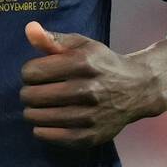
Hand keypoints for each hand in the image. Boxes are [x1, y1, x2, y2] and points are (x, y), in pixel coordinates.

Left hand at [19, 22, 152, 147]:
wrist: (138, 89)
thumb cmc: (102, 63)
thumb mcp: (82, 45)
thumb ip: (53, 39)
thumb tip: (29, 29)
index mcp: (82, 64)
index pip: (32, 72)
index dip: (28, 72)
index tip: (36, 73)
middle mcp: (86, 90)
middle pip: (32, 96)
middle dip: (28, 92)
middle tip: (36, 91)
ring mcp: (89, 116)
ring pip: (38, 117)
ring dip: (33, 111)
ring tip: (40, 106)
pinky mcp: (91, 136)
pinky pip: (51, 137)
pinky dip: (42, 130)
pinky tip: (45, 122)